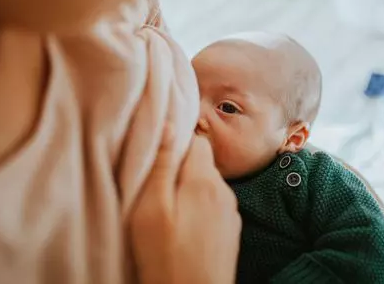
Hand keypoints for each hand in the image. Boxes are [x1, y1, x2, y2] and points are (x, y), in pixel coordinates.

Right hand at [130, 129, 240, 283]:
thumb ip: (162, 166)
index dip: (178, 145)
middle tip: (157, 191)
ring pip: (208, 185)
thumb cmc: (164, 258)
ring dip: (190, 190)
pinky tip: (185, 229)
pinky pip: (215, 205)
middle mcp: (225, 192)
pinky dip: (200, 208)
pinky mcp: (232, 231)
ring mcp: (232, 213)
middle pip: (203, 164)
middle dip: (181, 169)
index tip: (159, 160)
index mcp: (205, 182)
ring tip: (169, 213)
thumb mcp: (151, 209)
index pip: (198, 141)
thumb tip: (170, 125)